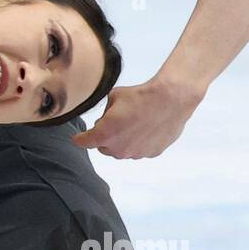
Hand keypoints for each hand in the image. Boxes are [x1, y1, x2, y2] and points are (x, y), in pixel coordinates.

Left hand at [71, 75, 202, 158]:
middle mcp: (119, 148)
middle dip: (104, 138)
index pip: (84, 142)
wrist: (171, 99)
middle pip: (104, 148)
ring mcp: (136, 153)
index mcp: (105, 134)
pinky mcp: (151, 153)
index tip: (77, 138)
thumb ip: (104, 112)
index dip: (80, 138)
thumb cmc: (141, 95)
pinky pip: (139, 150)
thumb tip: (104, 119)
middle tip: (112, 122)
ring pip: (122, 150)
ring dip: (122, 141)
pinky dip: (138, 142)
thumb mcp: (113, 97)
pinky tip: (145, 127)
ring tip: (132, 122)